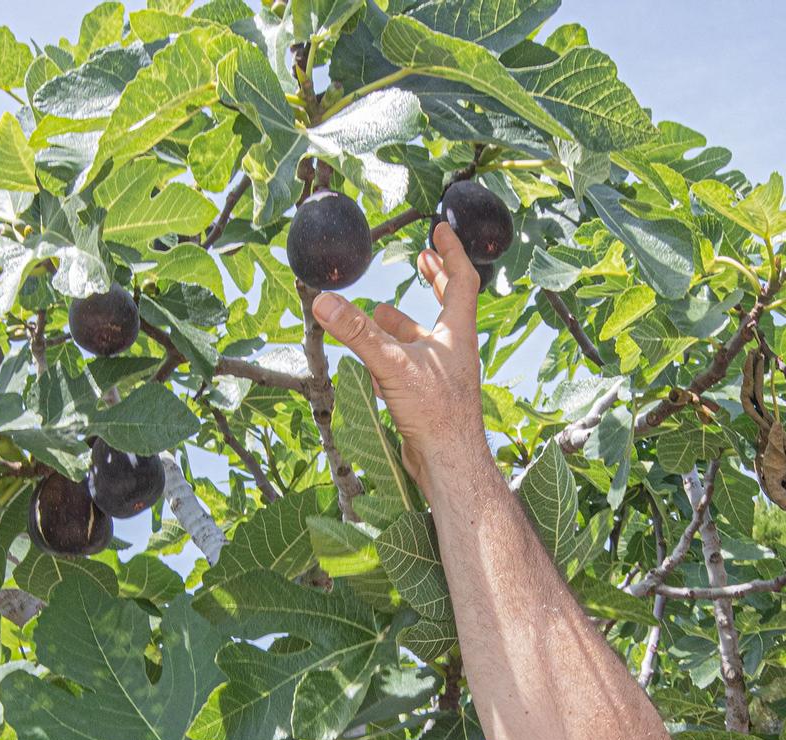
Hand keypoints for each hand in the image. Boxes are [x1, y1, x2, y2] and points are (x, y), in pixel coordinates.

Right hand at [310, 223, 486, 492]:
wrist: (449, 463)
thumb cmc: (435, 413)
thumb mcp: (392, 364)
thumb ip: (357, 333)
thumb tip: (323, 301)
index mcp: (457, 333)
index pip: (462, 280)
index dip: (451, 252)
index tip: (440, 229)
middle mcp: (454, 350)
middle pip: (450, 304)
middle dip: (435, 278)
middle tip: (422, 258)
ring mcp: (443, 374)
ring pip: (424, 338)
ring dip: (404, 322)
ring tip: (381, 311)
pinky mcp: (429, 397)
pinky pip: (411, 365)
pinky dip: (394, 354)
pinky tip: (376, 357)